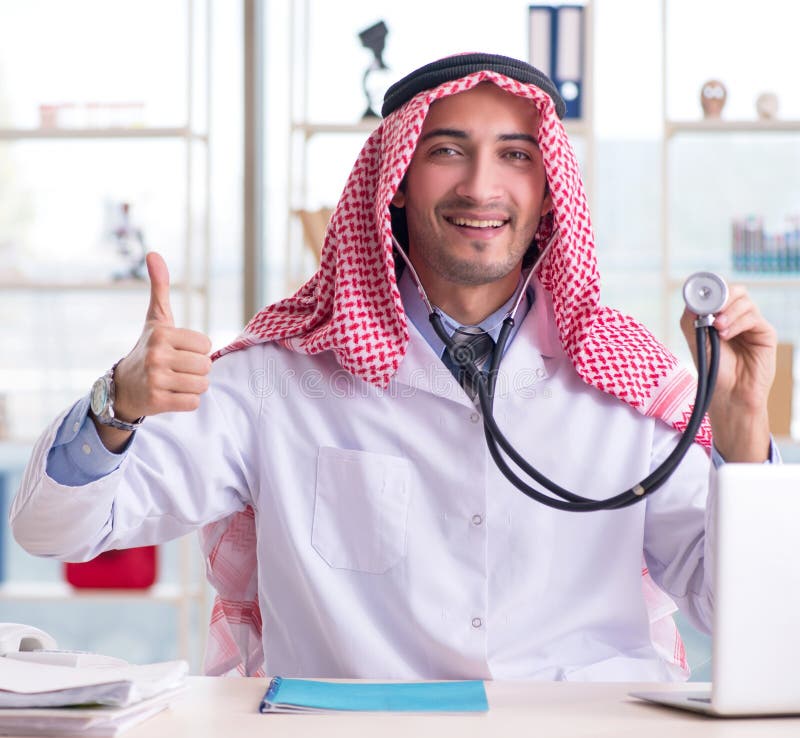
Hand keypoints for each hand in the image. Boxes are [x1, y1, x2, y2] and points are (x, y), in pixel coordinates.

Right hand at [112, 252, 211, 421]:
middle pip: (206, 366)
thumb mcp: (155, 319)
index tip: (179, 350)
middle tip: (177, 368)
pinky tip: (171, 394)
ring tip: (174, 381)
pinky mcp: (157, 402)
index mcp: (161, 333)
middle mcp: (156, 355)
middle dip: (197, 369)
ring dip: (193, 386)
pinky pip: (193, 403)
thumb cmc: (148, 348)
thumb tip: (153, 253)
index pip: (205, 344)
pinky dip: (187, 401)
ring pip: (202, 385)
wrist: (123, 387)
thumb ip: (160, 288)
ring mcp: (156, 379)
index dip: (197, 349)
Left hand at [680, 284, 776, 461]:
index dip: (710, 291)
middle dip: (721, 297)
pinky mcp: (764, 333)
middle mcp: (736, 318)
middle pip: (734, 292)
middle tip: (711, 311)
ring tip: (717, 328)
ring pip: (744, 301)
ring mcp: (751, 325)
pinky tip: (726, 335)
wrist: (729, 394)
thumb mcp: (696, 342)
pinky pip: (753, 317)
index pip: (718, 294)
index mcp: (719, 317)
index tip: (699, 298)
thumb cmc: (712, 371)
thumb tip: (691, 301)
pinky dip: (737, 322)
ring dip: (728, 311)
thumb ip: (692, 321)